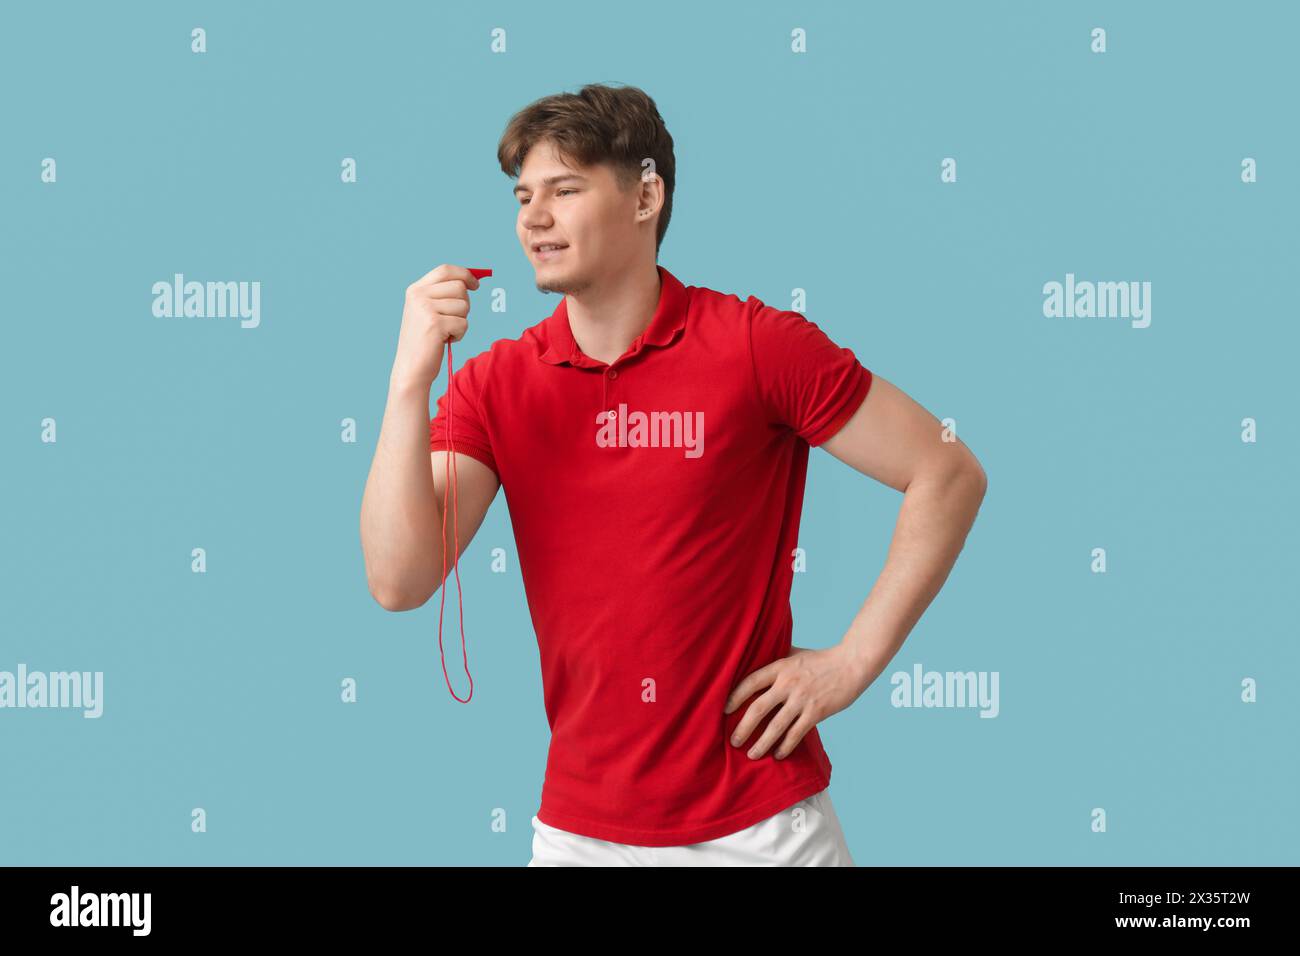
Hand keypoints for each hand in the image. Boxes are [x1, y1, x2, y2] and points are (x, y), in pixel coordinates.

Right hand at [390, 264, 482, 390]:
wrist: (410, 369)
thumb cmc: (424, 341)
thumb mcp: (428, 311)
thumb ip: (444, 294)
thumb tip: (473, 280)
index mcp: (415, 289)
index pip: (445, 270)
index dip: (464, 274)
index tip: (476, 285)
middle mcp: (418, 295)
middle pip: (459, 287)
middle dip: (464, 304)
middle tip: (453, 320)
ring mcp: (425, 308)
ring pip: (464, 305)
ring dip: (461, 321)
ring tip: (445, 332)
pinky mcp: (435, 324)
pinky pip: (464, 323)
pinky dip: (459, 335)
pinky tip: (445, 340)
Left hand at [723, 644, 863, 759]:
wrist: (851, 664)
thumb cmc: (820, 660)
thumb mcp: (794, 654)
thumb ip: (776, 661)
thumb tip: (754, 663)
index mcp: (780, 666)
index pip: (750, 682)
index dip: (734, 697)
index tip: (724, 710)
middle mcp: (788, 683)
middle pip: (758, 708)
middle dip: (743, 728)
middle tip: (734, 741)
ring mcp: (802, 699)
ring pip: (776, 726)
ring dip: (762, 743)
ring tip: (752, 755)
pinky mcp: (816, 712)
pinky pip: (796, 734)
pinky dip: (785, 746)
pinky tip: (778, 755)